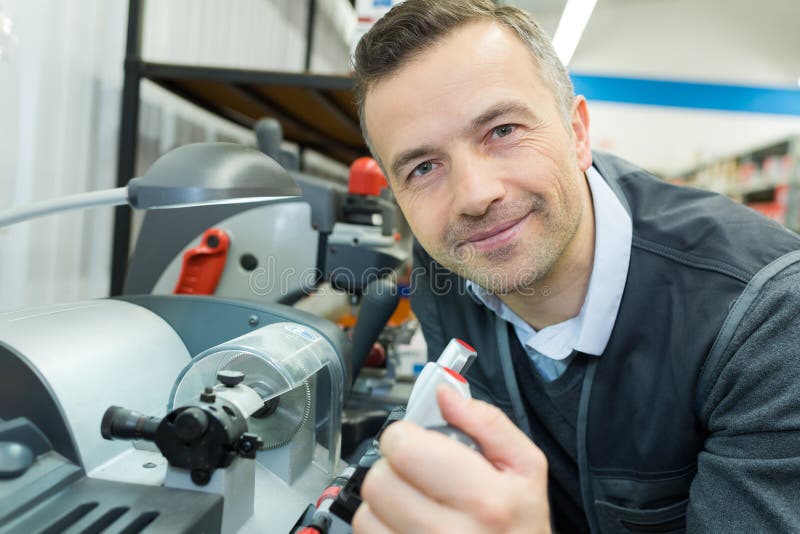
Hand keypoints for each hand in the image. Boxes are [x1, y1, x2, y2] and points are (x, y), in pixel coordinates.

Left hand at [352, 386, 550, 532]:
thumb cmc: (521, 521)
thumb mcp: (526, 466)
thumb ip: (487, 422)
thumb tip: (445, 393)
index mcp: (484, 498)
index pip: (405, 450)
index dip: (406, 437)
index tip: (419, 443)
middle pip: (379, 481)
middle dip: (393, 469)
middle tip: (419, 474)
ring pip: (366, 513)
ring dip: (385, 503)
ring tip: (418, 503)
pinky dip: (382, 526)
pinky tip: (409, 525)